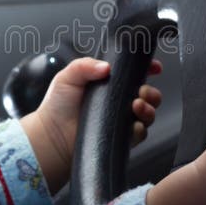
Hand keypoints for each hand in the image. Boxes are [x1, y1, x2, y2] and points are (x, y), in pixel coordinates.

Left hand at [21, 56, 161, 192]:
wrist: (51, 135)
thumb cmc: (57, 105)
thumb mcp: (68, 77)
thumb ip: (85, 65)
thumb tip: (106, 67)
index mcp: (109, 83)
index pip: (135, 73)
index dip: (148, 68)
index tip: (154, 67)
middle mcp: (119, 101)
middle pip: (148, 94)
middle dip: (151, 91)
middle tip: (141, 91)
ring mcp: (122, 120)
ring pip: (148, 113)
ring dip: (149, 108)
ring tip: (136, 105)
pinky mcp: (122, 139)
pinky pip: (140, 134)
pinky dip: (140, 129)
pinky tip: (132, 125)